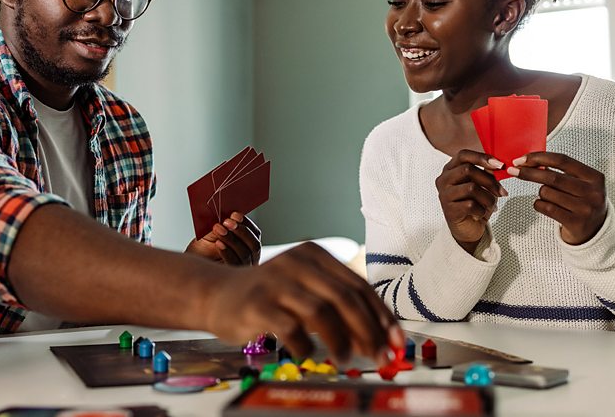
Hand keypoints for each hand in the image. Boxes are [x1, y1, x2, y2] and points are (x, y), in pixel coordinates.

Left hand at [185, 211, 261, 265]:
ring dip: (231, 239)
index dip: (247, 223)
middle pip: (254, 245)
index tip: (235, 214)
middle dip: (241, 231)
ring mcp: (243, 270)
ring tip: (218, 229)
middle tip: (227, 222)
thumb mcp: (212, 234)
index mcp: (247, 244)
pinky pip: (235, 264)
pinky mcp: (233, 276)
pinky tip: (218, 243)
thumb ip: (222, 226)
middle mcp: (250, 258)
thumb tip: (228, 216)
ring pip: (245, 254)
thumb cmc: (202, 251)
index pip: (255, 233)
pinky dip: (227, 251)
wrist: (190, 267)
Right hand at [203, 242, 404, 364]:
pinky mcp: (256, 304)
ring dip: (340, 341)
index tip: (395, 340)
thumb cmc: (271, 296)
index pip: (358, 285)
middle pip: (344, 297)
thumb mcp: (306, 290)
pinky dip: (305, 345)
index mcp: (314, 254)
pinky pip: (290, 328)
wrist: (218, 295)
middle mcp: (296, 262)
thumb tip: (380, 338)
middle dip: (368, 331)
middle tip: (378, 357)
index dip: (381, 314)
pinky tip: (308, 354)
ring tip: (346, 359)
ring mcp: (275, 281)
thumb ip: (338, 307)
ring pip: (321, 312)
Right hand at [436, 150, 506, 252]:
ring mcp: (444, 195)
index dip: (482, 157)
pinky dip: (481, 210)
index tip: (499, 165)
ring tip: (491, 205)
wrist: (468, 228)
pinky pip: (470, 205)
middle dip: (489, 181)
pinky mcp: (449, 210)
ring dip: (487, 198)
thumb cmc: (474, 204)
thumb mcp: (482, 185)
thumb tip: (496, 164)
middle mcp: (444, 180)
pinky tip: (480, 213)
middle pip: (468, 170)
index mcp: (451, 169)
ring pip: (471, 188)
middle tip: (501, 192)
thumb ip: (486, 172)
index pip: (463, 155)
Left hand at [507, 152, 606, 244]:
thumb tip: (530, 161)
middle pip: (552, 177)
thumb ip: (561, 171)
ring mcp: (585, 208)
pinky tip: (545, 206)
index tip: (521, 159)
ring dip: (540, 193)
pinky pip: (546, 208)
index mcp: (594, 177)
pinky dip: (539, 204)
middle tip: (513, 170)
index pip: (562, 160)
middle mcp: (593, 192)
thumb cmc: (582, 202)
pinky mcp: (576, 222)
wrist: (595, 231)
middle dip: (528, 173)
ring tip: (549, 198)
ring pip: (547, 193)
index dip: (539, 157)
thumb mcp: (580, 184)